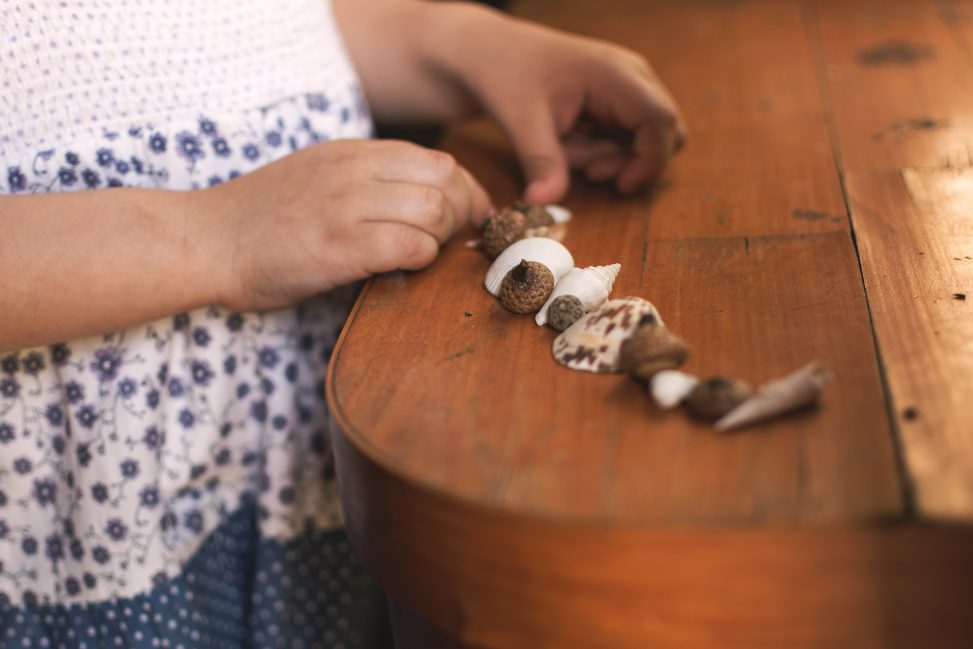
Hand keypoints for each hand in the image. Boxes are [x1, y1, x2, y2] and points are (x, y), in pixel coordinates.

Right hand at [199, 139, 493, 310]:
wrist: (204, 240)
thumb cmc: (262, 218)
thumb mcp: (319, 177)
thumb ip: (370, 181)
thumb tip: (432, 203)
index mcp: (353, 152)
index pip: (439, 161)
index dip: (467, 193)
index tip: (471, 219)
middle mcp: (354, 171)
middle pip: (446, 181)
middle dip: (461, 216)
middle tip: (448, 242)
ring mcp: (345, 206)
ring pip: (434, 211)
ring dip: (440, 240)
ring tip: (420, 256)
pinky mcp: (337, 247)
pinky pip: (409, 246)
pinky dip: (419, 260)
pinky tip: (400, 268)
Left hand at [461, 16, 686, 203]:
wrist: (489, 53)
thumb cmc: (505, 76)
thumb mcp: (521, 122)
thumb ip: (541, 163)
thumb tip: (542, 204)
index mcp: (615, 74)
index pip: (661, 120)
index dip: (650, 161)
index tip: (619, 186)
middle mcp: (631, 76)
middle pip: (664, 132)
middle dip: (630, 162)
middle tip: (585, 169)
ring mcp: (626, 87)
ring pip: (647, 138)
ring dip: (613, 157)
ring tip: (568, 149)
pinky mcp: (616, 101)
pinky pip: (627, 136)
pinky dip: (603, 151)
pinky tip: (570, 143)